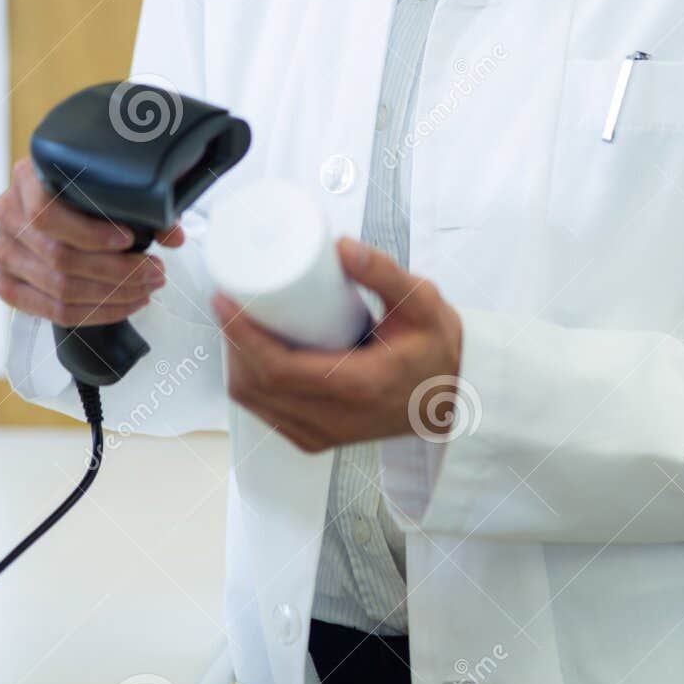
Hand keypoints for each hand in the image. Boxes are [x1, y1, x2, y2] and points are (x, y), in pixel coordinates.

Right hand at [0, 157, 184, 326]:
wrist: (54, 202)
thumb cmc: (85, 189)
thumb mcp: (109, 184)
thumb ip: (142, 206)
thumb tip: (174, 237)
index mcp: (27, 177)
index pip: (46, 213)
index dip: (90, 233)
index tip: (130, 239)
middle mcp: (7, 214)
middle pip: (59, 257)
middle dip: (117, 271)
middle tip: (155, 271)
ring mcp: (3, 252)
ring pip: (59, 289)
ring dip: (113, 294)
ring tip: (147, 287)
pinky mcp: (7, 285)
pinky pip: (54, 312)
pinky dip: (97, 312)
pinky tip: (126, 303)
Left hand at [211, 238, 463, 452]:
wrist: (457, 394)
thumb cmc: (440, 349)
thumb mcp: (421, 302)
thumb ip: (384, 272)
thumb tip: (339, 246)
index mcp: (357, 386)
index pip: (278, 369)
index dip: (242, 335)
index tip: (225, 301)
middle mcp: (336, 419)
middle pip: (257, 386)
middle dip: (234, 342)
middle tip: (230, 301)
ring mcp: (325, 434)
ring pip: (258, 403)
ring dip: (239, 362)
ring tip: (240, 321)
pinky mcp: (320, 438)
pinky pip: (270, 413)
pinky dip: (252, 383)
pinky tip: (252, 353)